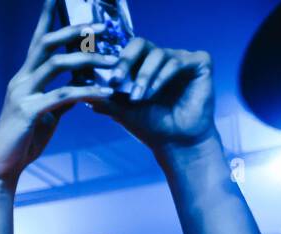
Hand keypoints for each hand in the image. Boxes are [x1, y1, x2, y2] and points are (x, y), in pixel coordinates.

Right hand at [0, 0, 116, 187]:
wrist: (2, 167)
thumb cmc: (23, 141)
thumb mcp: (45, 114)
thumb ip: (61, 96)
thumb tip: (81, 86)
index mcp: (23, 77)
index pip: (37, 39)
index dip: (49, 16)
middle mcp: (20, 80)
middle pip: (47, 43)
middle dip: (76, 30)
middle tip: (104, 26)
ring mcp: (22, 95)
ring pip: (57, 64)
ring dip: (88, 59)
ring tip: (114, 62)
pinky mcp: (29, 112)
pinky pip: (64, 95)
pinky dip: (87, 91)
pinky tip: (106, 93)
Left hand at [91, 39, 214, 151]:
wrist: (175, 142)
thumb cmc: (149, 126)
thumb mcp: (122, 112)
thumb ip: (104, 100)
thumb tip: (81, 92)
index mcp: (142, 66)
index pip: (126, 51)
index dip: (114, 62)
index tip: (105, 80)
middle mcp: (161, 58)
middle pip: (141, 43)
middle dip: (126, 60)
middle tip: (116, 79)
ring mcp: (180, 59)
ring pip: (158, 54)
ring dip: (144, 77)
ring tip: (137, 98)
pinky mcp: (199, 63)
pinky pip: (178, 61)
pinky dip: (162, 77)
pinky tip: (153, 94)